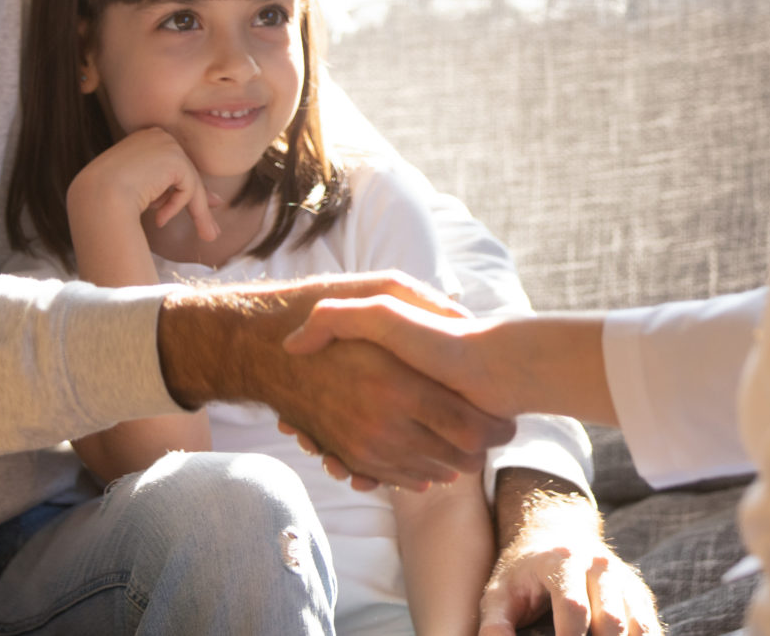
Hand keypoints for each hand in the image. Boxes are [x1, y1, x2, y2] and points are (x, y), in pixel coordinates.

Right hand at [68, 127, 219, 243]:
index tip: (210, 205)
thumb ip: (172, 191)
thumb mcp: (146, 191)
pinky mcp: (174, 158)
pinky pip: (188, 188)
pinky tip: (158, 218)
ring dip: (197, 212)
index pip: (173, 166)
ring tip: (207, 235)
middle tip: (211, 231)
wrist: (96, 196)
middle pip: (185, 172)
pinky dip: (178, 207)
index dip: (187, 189)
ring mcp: (166, 144)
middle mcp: (157, 135)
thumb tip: (216, 201)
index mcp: (145, 139)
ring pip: (190, 182)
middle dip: (200, 201)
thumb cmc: (109, 197)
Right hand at [159, 274, 510, 488]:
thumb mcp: (381, 290)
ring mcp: (360, 445)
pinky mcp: (344, 454)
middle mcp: (380, 424)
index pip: (469, 428)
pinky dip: (416, 475)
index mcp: (397, 385)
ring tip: (468, 448)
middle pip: (454, 458)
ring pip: (426, 474)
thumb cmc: (325, 310)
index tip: (507, 418)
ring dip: (452, 465)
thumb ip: (427, 302)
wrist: (262, 348)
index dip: (496, 428)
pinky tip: (430, 464)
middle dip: (481, 451)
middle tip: (495, 435)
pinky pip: (391, 479)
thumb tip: (467, 318)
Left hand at [485, 470, 660, 635]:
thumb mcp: (499, 591)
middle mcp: (601, 566)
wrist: (557, 535)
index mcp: (563, 561)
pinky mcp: (640, 596)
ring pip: (639, 626)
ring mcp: (625, 580)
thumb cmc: (523, 572)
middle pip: (612, 622)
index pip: (573, 608)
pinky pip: (650, 629)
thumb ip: (496, 624)